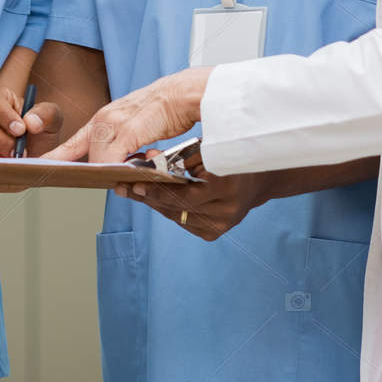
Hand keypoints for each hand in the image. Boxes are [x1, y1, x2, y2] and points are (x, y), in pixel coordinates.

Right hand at [0, 84, 62, 157]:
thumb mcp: (52, 120)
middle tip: (18, 151)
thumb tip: (31, 122)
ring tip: (15, 162)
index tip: (21, 130)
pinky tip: (5, 170)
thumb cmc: (39, 133)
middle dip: (0, 140)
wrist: (34, 156)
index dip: (4, 114)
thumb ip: (46, 115)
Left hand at [50, 68, 211, 164]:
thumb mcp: (134, 127)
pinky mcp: (128, 130)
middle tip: (113, 180)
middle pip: (85, 156)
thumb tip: (119, 174)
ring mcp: (114, 123)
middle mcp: (104, 119)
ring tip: (138, 166)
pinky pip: (113, 158)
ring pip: (98, 160)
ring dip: (111, 171)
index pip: (72, 143)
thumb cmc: (163, 111)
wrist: (182, 94)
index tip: (40, 167)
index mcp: (103, 118)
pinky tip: (132, 169)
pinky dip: (118, 168)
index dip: (56, 158)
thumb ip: (122, 149)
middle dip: (93, 173)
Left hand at [124, 146, 272, 240]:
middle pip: (177, 208)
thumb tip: (148, 159)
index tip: (135, 185)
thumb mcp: (209, 148)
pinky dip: (168, 210)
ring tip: (133, 192)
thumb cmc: (229, 155)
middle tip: (124, 188)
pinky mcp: (215, 232)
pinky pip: (183, 222)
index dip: (157, 191)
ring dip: (154, 204)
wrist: (257, 178)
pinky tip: (154, 200)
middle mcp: (226, 210)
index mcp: (227, 186)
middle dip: (148, 197)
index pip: (185, 194)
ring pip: (177, 217)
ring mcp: (222, 224)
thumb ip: (179, 155)